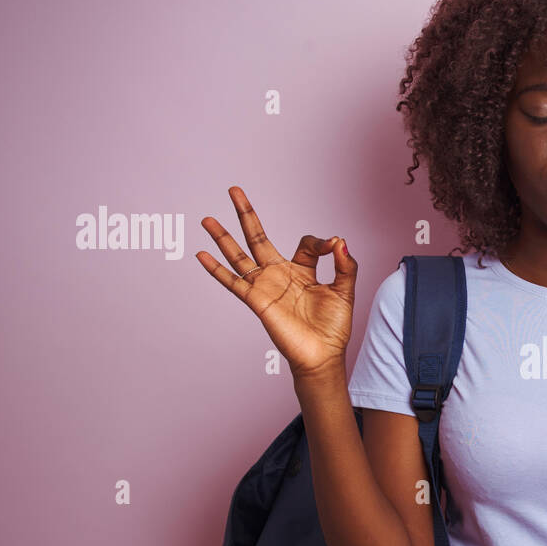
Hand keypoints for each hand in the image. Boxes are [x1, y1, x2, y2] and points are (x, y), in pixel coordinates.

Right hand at [195, 186, 357, 379]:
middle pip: (258, 238)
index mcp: (302, 271)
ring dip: (223, 238)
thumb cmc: (333, 328)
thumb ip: (345, 265)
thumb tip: (339, 240)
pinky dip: (216, 270)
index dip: (321, 242)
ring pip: (239, 256)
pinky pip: (233, 282)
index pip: (305, 243)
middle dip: (246, 214)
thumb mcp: (345, 291)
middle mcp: (280, 275)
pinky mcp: (257, 301)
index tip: (333, 246)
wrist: (322, 355)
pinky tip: (201, 255)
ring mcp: (266, 287)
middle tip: (233, 190)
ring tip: (207, 219)